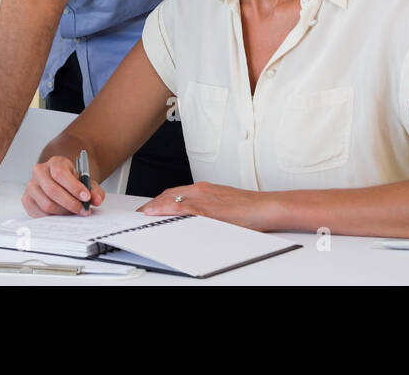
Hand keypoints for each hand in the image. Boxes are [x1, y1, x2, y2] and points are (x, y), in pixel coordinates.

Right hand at [23, 155, 105, 216]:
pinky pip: (40, 213)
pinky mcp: (27, 200)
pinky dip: (53, 217)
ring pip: (46, 204)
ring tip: (74, 212)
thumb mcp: (85, 182)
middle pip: (53, 191)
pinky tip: (63, 214)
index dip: (74, 187)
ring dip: (63, 212)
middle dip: (71, 203)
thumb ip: (94, 190)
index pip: (61, 174)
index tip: (86, 197)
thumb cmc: (72, 181)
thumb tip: (97, 200)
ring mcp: (31, 186)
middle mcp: (39, 171)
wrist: (60, 181)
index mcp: (55, 162)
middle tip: (83, 210)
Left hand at [139, 181, 274, 231]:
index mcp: (206, 189)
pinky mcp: (206, 208)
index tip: (152, 206)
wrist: (265, 207)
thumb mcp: (226, 206)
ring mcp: (203, 198)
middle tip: (142, 211)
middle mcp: (202, 190)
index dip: (161, 199)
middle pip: (170, 194)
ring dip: (155, 205)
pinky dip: (164, 209)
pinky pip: (180, 208)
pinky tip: (155, 213)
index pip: (177, 192)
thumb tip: (202, 218)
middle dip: (154, 202)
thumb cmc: (251, 208)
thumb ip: (211, 209)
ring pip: (171, 199)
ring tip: (143, 214)